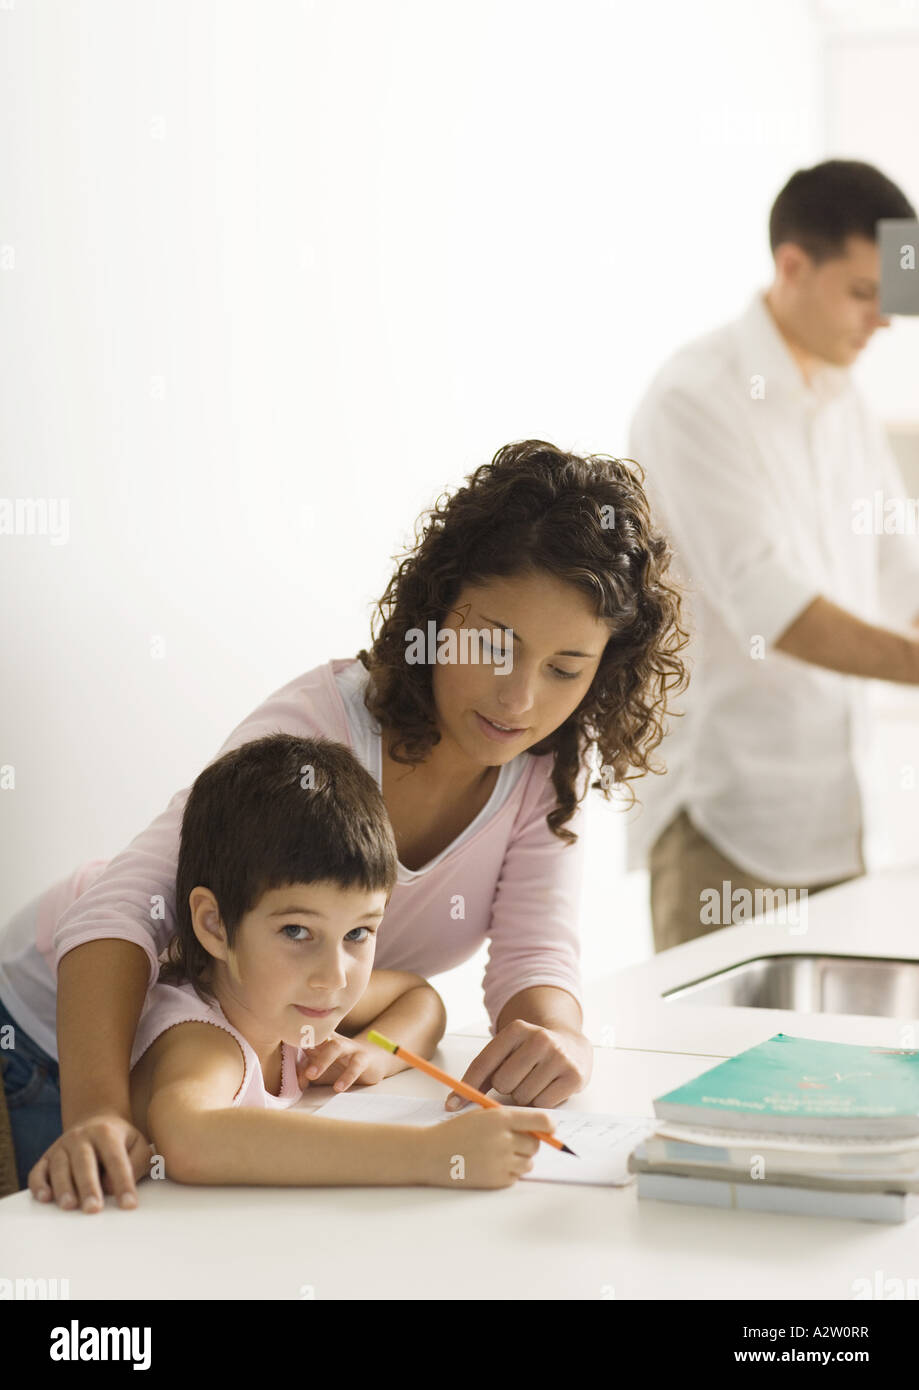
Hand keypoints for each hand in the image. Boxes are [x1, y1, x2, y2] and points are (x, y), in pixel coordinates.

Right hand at [28, 1113, 151, 1212]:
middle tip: (93, 1209)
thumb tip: (113, 1187)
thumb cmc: (120, 1140)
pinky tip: (44, 1198)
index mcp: (106, 1133)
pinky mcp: (46, 1158)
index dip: (123, 1182)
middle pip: (84, 1162)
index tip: (129, 1205)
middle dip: (88, 1187)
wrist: (94, 1121)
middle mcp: (81, 1137)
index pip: (116, 1159)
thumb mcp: (138, 1143)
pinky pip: (38, 1172)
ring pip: (60, 1167)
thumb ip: (138, 1162)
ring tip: (69, 1206)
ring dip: (64, 1188)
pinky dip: (39, 1185)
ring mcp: (61, 1147)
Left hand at [296, 1032, 387, 1091]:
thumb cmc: (341, 1064)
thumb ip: (306, 1071)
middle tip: (288, 1061)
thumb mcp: (322, 1068)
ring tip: (311, 1076)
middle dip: (304, 1048)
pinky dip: (346, 1076)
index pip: (304, 1037)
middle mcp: (334, 1040)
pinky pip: (355, 1065)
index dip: (292, 1043)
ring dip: (322, 1060)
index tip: (276, 1046)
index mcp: (321, 1040)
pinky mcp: (363, 1058)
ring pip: (335, 1047)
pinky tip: (338, 1087)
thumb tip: (297, 1081)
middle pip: (318, 1038)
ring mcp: (349, 1047)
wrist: (373, 1060)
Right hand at [419, 1105, 555, 1188]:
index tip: (549, 1128)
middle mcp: (504, 1139)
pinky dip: (508, 1173)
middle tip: (513, 1142)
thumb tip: (538, 1128)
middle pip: (535, 1144)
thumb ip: (508, 1119)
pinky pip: (515, 1177)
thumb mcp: (481, 1115)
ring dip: (520, 1159)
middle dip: (529, 1142)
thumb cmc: (455, 1132)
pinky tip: (491, 1166)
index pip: (540, 1120)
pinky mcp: (496, 1180)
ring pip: (528, 1163)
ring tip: (500, 1155)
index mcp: (500, 1118)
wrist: (430, 1154)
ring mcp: (501, 1162)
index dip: (548, 1125)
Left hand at [443, 1020, 591, 1110]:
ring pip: (522, 1096)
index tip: (452, 1104)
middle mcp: (539, 1039)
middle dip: (506, 1088)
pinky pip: (542, 1105)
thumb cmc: (531, 1054)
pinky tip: (546, 1088)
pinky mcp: (573, 1076)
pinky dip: (540, 1103)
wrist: (572, 1046)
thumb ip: (484, 1073)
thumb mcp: (509, 1051)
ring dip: (523, 1096)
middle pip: (503, 1083)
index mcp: (517, 1029)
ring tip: (534, 1082)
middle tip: (518, 1080)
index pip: (484, 1062)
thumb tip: (454, 1103)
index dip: (467, 1086)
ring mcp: (558, 1057)